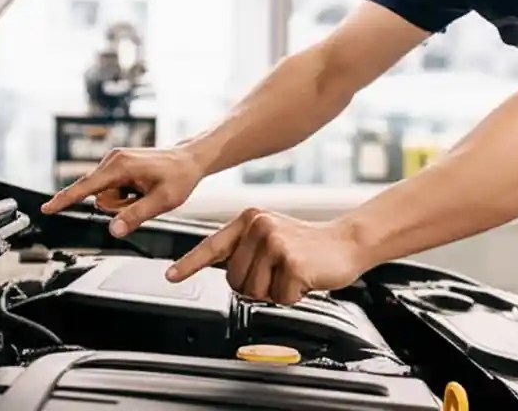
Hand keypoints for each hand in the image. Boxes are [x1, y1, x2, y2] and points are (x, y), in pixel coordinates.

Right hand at [40, 146, 205, 236]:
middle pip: (99, 198)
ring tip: (146, 193)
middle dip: (118, 207)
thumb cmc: (179, 177)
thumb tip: (114, 230)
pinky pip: (112, 190)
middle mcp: (113, 160)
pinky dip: (126, 196)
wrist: (189, 160)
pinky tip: (143, 189)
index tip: (47, 209)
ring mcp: (114, 161)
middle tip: (146, 199)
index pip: (86, 187)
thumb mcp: (162, 201)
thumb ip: (136, 216)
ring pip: (106, 197)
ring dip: (124, 203)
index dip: (65, 199)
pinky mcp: (117, 165)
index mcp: (120, 166)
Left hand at [166, 208, 367, 304]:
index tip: (171, 277)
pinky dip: (293, 296)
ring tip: (292, 272)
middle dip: (256, 286)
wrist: (346, 242)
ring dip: (275, 291)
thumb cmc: (308, 245)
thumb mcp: (271, 236)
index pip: (213, 245)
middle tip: (279, 273)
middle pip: (235, 281)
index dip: (190, 264)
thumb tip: (226, 274)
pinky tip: (305, 278)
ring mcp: (274, 243)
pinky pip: (279, 297)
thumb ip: (246, 249)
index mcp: (250, 219)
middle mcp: (258, 226)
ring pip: (254, 292)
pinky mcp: (291, 262)